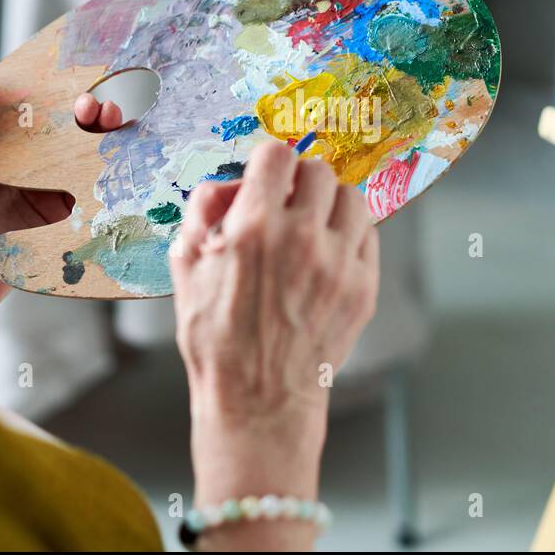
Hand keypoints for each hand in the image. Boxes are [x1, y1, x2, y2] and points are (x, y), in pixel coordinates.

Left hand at [0, 52, 122, 365]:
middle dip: (85, 113)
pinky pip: (87, 193)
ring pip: (79, 158)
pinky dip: (102, 176)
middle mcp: (24, 167)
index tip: (72, 73)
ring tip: (115, 120)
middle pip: (61, 132)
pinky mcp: (61, 217)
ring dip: (99, 139)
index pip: (29, 112)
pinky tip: (116, 157)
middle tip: (100, 101)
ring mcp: (45, 191)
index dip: (51, 92)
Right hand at [170, 141, 379, 549]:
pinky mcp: (363, 287)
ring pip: (353, 197)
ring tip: (314, 226)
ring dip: (331, 204)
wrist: (259, 400)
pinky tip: (328, 255)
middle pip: (319, 171)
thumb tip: (230, 181)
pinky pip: (369, 235)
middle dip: (300, 181)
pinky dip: (350, 236)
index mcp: (252, 227)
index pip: (277, 155)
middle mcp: (301, 238)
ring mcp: (339, 264)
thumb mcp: (185, 266)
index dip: (268, 163)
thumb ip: (203, 209)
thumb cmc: (215, 337)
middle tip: (289, 202)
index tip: (267, 177)